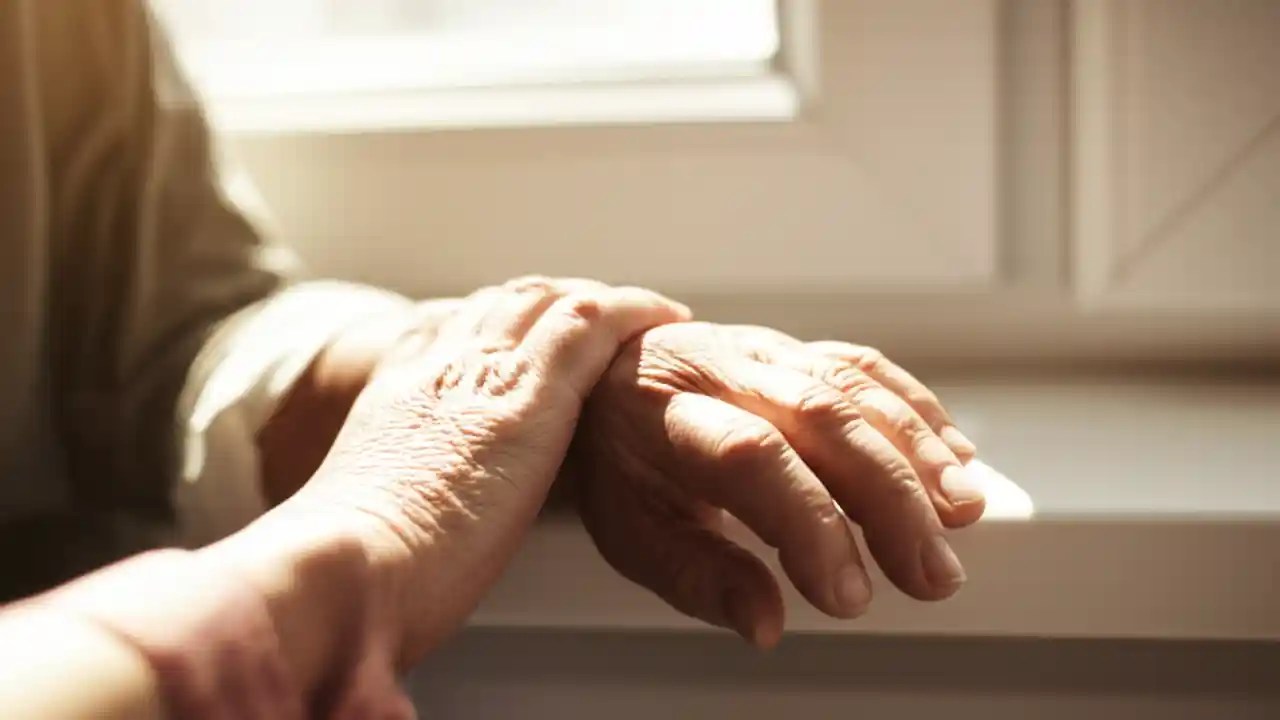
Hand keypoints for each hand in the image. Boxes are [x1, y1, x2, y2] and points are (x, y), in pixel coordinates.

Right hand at [215, 278, 688, 704]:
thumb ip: (394, 499)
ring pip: (551, 300)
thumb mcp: (364, 515)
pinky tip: (667, 317)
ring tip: (636, 314)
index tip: (519, 330)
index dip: (491, 320)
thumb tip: (407, 532)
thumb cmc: (353, 573)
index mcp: (394, 393)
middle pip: (503, 301)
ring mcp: (485, 371)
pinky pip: (595, 323)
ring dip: (597, 301)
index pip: (446, 326)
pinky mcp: (531, 392)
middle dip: (550, 300)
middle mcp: (438, 365)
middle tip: (592, 312)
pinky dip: (634, 312)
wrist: (347, 566)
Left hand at [573, 322, 981, 647]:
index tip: (849, 596)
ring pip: (854, 390)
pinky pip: (867, 368)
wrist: (605, 375)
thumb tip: (766, 625)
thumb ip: (698, 576)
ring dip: (919, 454)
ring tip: (962, 516)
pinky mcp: (800, 347)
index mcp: (670, 415)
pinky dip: (917, 412)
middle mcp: (724, 369)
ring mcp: (768, 351)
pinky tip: (954, 459)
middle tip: (932, 573)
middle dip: (890, 499)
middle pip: (822, 419)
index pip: (753, 458)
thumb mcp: (631, 528)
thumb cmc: (623, 461)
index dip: (811, 525)